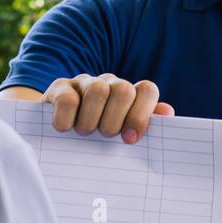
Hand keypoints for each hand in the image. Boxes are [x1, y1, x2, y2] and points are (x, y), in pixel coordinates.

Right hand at [42, 74, 174, 143]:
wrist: (55, 134)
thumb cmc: (95, 137)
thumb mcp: (120, 133)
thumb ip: (144, 124)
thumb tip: (167, 113)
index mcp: (128, 94)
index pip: (146, 90)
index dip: (141, 115)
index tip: (130, 139)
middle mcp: (108, 83)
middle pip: (123, 90)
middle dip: (115, 120)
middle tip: (105, 136)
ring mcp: (84, 83)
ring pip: (97, 90)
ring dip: (91, 120)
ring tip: (84, 133)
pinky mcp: (60, 87)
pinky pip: (68, 99)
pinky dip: (67, 119)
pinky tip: (64, 129)